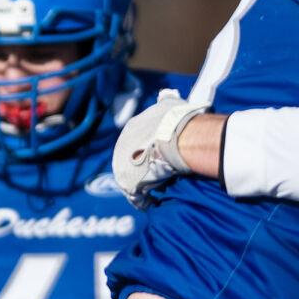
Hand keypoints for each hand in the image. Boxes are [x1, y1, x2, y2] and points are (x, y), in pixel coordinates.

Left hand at [114, 90, 208, 207]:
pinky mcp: (127, 184)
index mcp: (131, 128)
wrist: (175, 137)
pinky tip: (153, 202)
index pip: (137, 140)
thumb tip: (165, 95)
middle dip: (145, 168)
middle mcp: (121, 147)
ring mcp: (122, 167)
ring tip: (159, 188)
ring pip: (132, 179)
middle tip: (161, 173)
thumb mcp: (169, 104)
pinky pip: (135, 197)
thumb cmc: (177, 120)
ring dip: (145, 185)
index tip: (160, 155)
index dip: (149, 148)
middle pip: (132, 161)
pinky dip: (144, 201)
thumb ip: (165, 101)